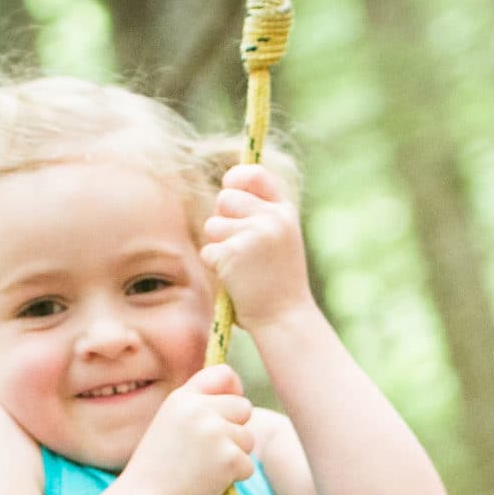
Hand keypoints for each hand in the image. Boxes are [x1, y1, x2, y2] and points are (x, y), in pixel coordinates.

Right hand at [124, 366, 255, 494]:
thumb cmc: (155, 473)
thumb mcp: (169, 428)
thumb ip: (196, 413)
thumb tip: (239, 406)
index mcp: (182, 398)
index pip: (223, 374)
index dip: (234, 389)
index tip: (232, 409)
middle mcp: (200, 409)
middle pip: (244, 407)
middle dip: (236, 430)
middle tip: (212, 453)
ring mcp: (216, 432)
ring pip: (248, 439)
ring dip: (235, 456)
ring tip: (204, 471)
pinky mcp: (229, 457)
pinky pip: (248, 465)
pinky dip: (234, 479)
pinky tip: (208, 484)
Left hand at [200, 165, 312, 337]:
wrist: (285, 319)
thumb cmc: (279, 285)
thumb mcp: (280, 242)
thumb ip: (261, 216)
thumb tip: (226, 193)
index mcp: (285, 212)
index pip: (255, 174)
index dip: (237, 177)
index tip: (228, 186)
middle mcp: (272, 218)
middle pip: (225, 199)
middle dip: (222, 220)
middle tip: (237, 247)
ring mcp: (254, 234)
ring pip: (212, 226)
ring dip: (218, 247)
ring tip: (240, 268)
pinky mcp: (234, 253)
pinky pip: (208, 251)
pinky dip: (215, 267)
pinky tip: (235, 281)